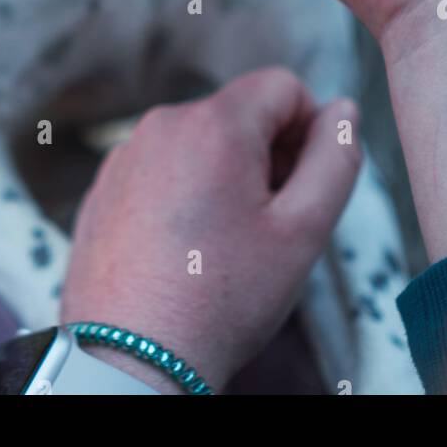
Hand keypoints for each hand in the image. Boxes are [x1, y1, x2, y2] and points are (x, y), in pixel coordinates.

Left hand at [61, 68, 358, 392]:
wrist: (129, 360)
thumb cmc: (221, 299)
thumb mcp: (302, 232)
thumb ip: (336, 159)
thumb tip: (342, 110)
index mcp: (214, 124)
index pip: (283, 86)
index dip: (310, 129)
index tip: (304, 186)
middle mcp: (162, 124)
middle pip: (240, 114)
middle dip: (267, 156)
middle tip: (269, 226)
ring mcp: (125, 155)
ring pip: (200, 143)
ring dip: (226, 177)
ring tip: (226, 245)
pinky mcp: (103, 187)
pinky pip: (161, 169)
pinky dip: (184, 195)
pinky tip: (187, 252)